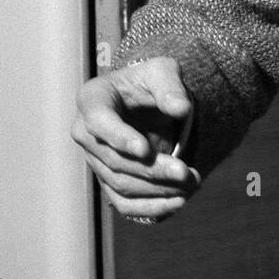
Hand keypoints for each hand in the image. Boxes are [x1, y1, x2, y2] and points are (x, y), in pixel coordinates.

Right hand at [72, 56, 197, 221]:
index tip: (146, 150)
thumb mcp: (162, 70)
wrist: (147, 100)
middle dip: (152, 170)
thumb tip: (181, 108)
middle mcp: (87, 134)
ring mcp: (96, 160)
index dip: (120, 138)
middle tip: (186, 173)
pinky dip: (150, 207)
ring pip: (121, 185)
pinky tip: (178, 202)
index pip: (99, 122)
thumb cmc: (149, 81)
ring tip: (191, 184)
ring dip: (157, 189)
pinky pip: (125, 203)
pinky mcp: (110, 180)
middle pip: (115, 160)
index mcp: (92, 100)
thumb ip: (170, 85)